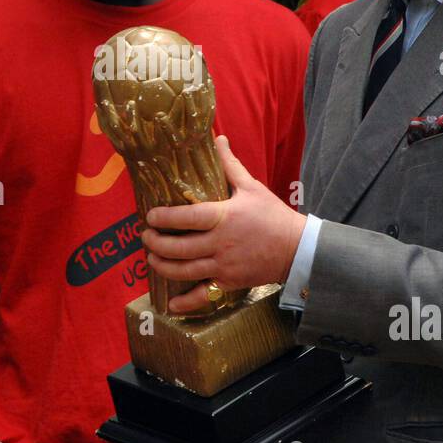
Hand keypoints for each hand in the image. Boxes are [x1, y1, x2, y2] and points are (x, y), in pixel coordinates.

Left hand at [142, 135, 305, 313]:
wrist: (297, 249)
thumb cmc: (273, 215)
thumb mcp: (251, 187)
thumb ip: (229, 165)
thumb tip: (217, 138)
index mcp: (224, 217)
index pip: (186, 218)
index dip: (164, 218)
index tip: (150, 216)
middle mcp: (220, 243)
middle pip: (178, 248)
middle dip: (156, 244)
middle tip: (145, 237)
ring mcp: (224, 266)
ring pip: (185, 271)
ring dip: (163, 266)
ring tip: (151, 259)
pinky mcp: (229, 283)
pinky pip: (203, 295)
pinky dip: (185, 303)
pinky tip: (170, 304)